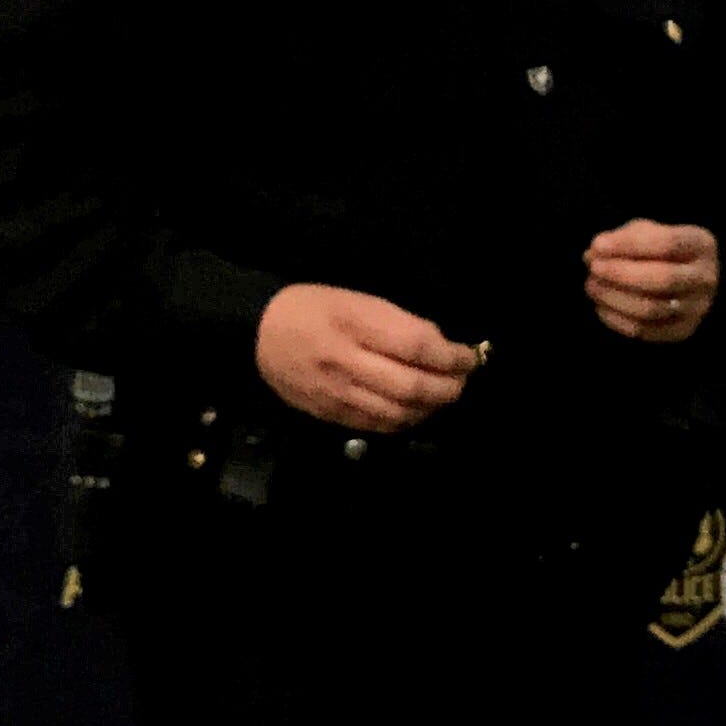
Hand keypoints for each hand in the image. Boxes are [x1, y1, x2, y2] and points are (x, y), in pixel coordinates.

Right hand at [253, 284, 477, 432]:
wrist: (257, 332)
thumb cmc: (313, 308)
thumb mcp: (356, 300)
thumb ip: (397, 323)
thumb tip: (438, 347)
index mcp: (355, 323)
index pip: (416, 346)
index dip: (451, 357)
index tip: (469, 357)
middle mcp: (346, 361)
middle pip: (411, 386)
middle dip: (448, 388)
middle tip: (462, 381)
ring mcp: (337, 392)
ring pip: (397, 413)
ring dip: (430, 408)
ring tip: (443, 396)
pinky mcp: (329, 414)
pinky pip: (376, 425)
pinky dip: (404, 421)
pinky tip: (415, 411)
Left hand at [585, 220, 718, 341]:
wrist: (684, 278)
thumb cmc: (660, 250)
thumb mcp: (646, 232)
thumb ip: (622, 239)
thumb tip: (594, 253)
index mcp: (701, 245)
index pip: (667, 244)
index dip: (629, 245)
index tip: (598, 245)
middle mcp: (705, 278)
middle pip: (663, 279)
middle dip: (621, 274)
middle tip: (594, 268)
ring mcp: (697, 308)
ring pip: (651, 309)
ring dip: (614, 297)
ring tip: (592, 285)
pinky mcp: (683, 331)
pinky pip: (645, 331)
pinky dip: (616, 319)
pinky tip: (602, 305)